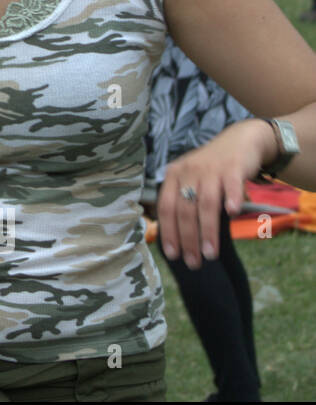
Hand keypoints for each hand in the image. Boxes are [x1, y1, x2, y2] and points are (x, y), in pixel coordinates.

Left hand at [157, 119, 270, 268]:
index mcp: (173, 176)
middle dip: (188, 239)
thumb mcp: (190, 181)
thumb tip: (176, 239)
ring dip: (207, 230)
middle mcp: (188, 171)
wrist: (239, 141)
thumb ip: (183, 203)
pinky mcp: (233, 167)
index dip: (168, 232)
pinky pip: (231, 184)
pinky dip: (231, 198)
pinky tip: (232, 213)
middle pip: (185, 210)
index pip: (165, 208)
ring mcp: (210, 169)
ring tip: (210, 254)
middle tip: (194, 263)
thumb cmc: (211, 170)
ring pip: (205, 203)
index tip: (172, 255)